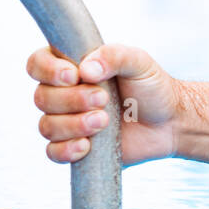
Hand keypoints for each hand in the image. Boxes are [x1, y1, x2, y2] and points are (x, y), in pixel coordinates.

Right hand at [27, 43, 181, 164]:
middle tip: (104, 99)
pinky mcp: (75, 147)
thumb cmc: (152, 87)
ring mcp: (67, 122)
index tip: (74, 76)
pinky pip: (53, 152)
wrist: (170, 121)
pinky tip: (88, 146)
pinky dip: (67, 149)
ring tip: (105, 121)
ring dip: (74, 124)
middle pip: (41, 97)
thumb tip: (86, 69)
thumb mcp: (139, 62)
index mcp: (71, 67)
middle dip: (72, 100)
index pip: (37, 64)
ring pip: (47, 126)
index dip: (48, 71)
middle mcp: (63, 94)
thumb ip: (114, 55)